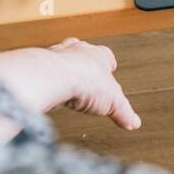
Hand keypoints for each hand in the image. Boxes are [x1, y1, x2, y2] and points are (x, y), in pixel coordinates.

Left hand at [0, 39, 140, 129]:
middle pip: (82, 53)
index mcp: (98, 55)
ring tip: (65, 81)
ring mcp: (56, 55)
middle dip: (84, 63)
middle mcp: (77, 51)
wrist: (53, 76)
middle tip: (85, 75)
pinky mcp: (39, 65)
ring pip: (61, 57)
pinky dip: (47, 78)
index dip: (108, 64)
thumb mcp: (114, 102)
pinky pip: (44, 69)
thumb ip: (124, 112)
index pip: (107, 56)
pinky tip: (48, 88)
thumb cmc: (84, 80)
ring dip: (64, 68)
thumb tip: (133, 122)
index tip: (109, 68)